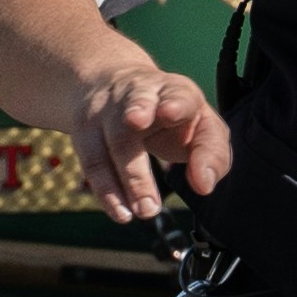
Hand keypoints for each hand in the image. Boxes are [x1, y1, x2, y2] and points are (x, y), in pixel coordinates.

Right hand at [73, 48, 235, 222]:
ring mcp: (107, 110)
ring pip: (116, 140)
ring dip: (132, 178)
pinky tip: (122, 213)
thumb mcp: (198, 125)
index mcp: (174, 91)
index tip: (170, 112)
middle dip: (139, 124)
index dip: (174, 104)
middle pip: (137, 106)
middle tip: (153, 155)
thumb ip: (212, 154)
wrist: (109, 83)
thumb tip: (204, 186)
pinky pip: (94, 162)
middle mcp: (138, 94)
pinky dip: (108, 192)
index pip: (177, 95)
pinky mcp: (84, 129)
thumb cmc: (167, 113)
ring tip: (145, 210)